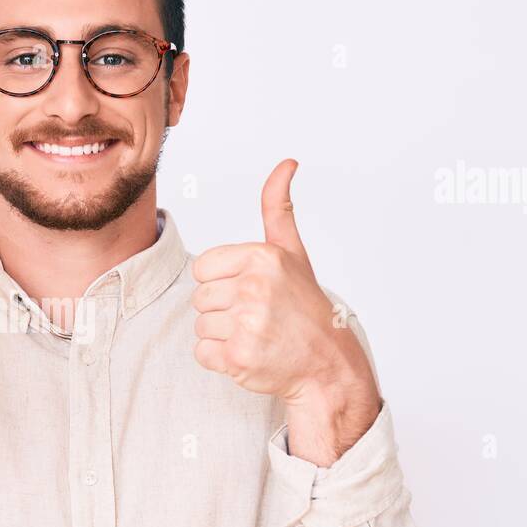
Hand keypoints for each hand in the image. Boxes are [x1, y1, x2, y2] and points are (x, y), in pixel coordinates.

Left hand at [190, 159, 380, 464]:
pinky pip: (202, 353)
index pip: (202, 268)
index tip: (250, 292)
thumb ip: (278, 209)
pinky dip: (220, 359)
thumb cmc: (305, 308)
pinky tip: (250, 354)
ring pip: (200, 326)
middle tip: (257, 317)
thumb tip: (286, 163)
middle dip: (222, 310)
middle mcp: (255, 287)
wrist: (327, 364)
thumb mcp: (293, 253)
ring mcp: (247, 323)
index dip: (221, 282)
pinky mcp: (239, 356)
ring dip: (221, 335)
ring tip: (255, 335)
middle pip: (199, 298)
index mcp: (262, 257)